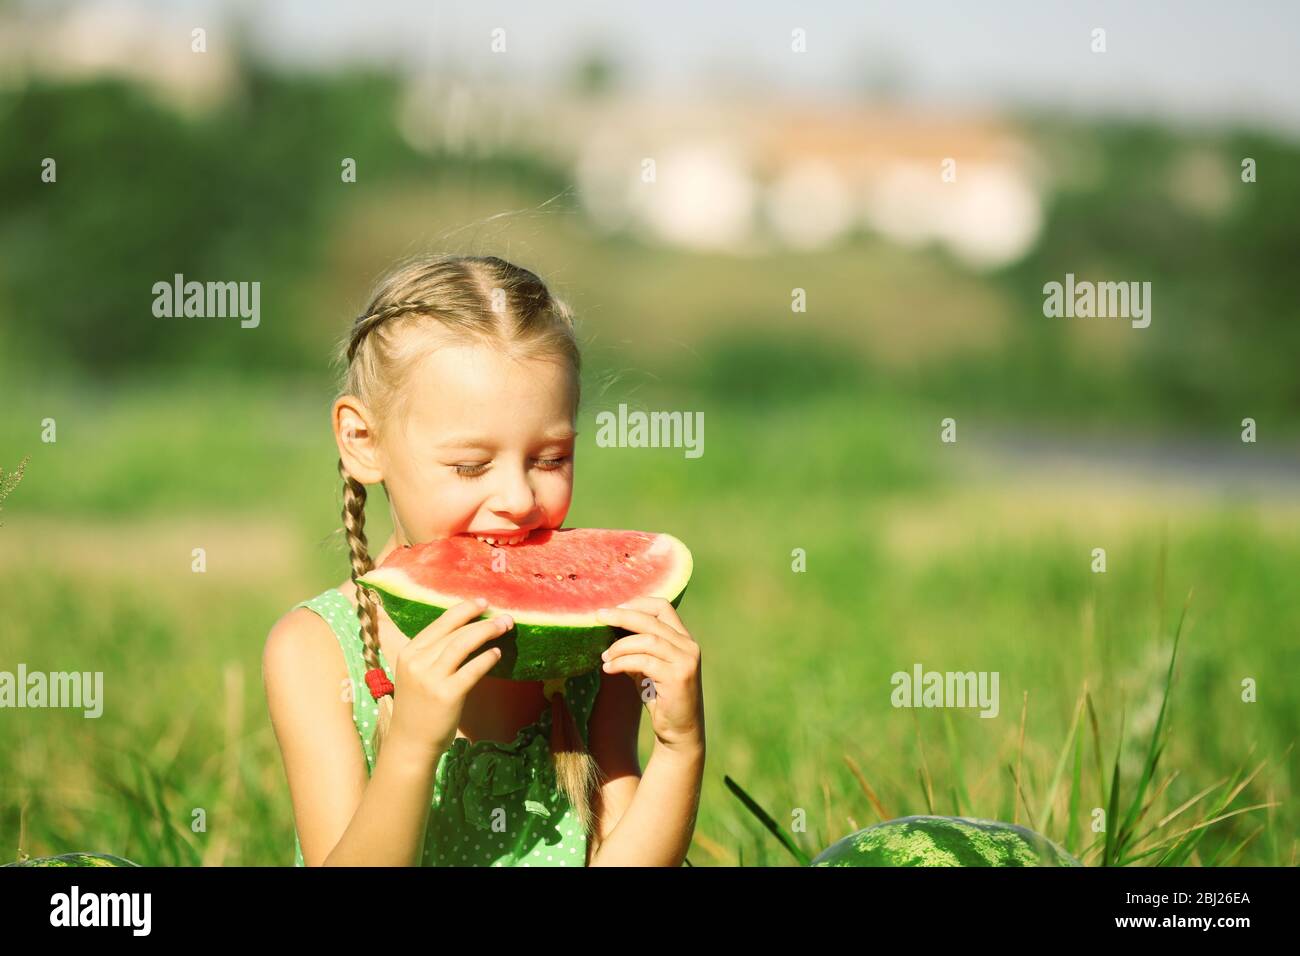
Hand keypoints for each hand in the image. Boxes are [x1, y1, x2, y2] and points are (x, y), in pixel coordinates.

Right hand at [385, 597, 513, 758]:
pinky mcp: (446, 695)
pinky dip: (486, 658)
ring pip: (462, 645)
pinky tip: (497, 653)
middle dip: (481, 620)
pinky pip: (472, 669)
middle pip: (454, 631)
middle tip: (504, 616)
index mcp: (408, 652)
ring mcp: (430, 678)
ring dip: (487, 632)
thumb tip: (466, 632)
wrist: (411, 743)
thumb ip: (433, 654)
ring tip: (505, 627)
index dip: (463, 610)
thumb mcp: (416, 674)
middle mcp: (417, 662)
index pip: (440, 623)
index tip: (483, 603)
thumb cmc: (418, 707)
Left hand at [595, 597, 703, 754]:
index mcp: (683, 639)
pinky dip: (622, 662)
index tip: (614, 609)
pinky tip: (609, 668)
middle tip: (598, 616)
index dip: (637, 603)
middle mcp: (688, 646)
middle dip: (622, 615)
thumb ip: (635, 649)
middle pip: (652, 619)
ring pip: (648, 640)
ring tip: (604, 656)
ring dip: (620, 645)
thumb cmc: (661, 698)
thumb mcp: (646, 668)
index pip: (663, 606)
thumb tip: (609, 631)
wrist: (680, 732)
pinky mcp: (678, 677)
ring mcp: (686, 661)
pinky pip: (644, 661)